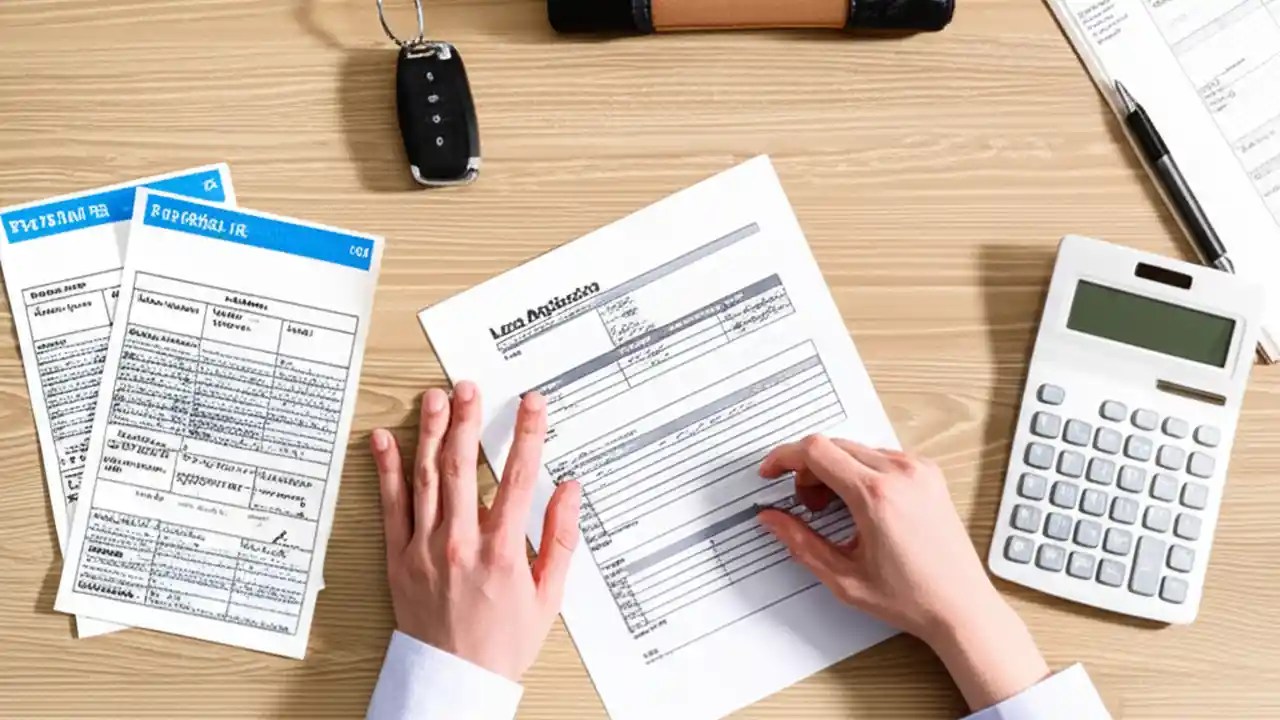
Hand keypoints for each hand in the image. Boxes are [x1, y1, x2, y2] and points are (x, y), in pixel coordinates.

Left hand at [370, 382, 581, 681]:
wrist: (456, 679)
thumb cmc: (502, 642)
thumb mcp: (549, 595)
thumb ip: (560, 538)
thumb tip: (571, 492)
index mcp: (503, 552)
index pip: (520, 478)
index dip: (528, 434)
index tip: (533, 404)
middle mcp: (462, 544)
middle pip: (465, 466)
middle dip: (469, 420)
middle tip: (471, 387)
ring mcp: (426, 548)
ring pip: (427, 477)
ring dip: (431, 432)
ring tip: (435, 398)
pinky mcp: (400, 558)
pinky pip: (391, 506)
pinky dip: (386, 470)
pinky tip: (384, 441)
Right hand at [757, 436, 1048, 709]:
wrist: (960, 606)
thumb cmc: (912, 597)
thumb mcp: (843, 577)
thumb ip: (799, 542)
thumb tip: (771, 519)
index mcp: (876, 495)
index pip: (815, 451)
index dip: (784, 458)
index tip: (771, 471)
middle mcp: (900, 473)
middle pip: (832, 446)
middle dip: (807, 470)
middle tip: (805, 504)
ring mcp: (918, 470)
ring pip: (855, 449)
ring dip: (833, 470)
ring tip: (833, 509)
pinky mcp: (928, 474)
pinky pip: (880, 456)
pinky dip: (858, 471)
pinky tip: (858, 504)